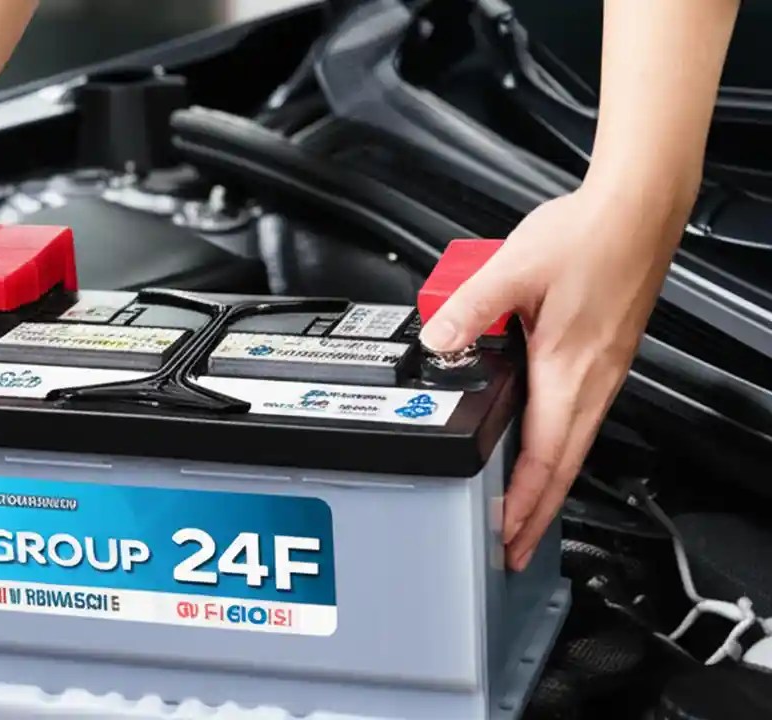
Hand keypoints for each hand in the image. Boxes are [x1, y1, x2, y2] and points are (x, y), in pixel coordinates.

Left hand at [419, 181, 687, 570]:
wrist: (637, 209)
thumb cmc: (588, 236)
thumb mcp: (512, 269)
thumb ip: (468, 310)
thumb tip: (437, 342)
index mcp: (568, 369)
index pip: (542, 457)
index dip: (522, 504)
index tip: (504, 538)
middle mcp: (592, 380)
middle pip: (562, 467)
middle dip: (534, 514)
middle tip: (510, 549)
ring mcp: (601, 372)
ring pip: (571, 446)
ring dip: (545, 485)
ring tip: (520, 512)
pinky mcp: (602, 358)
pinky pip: (576, 420)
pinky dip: (555, 450)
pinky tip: (538, 449)